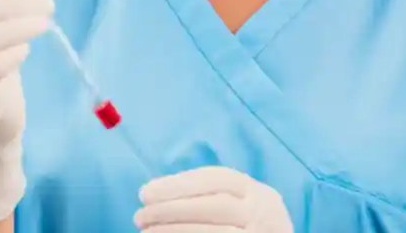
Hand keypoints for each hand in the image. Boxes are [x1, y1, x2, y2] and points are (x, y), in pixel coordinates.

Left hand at [134, 166, 294, 231]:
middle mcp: (265, 214)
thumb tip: (154, 193)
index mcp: (259, 194)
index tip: (145, 192)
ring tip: (146, 232)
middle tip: (140, 216)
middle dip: (175, 208)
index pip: (220, 179)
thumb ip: (207, 197)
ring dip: (177, 232)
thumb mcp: (239, 205)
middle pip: (219, 206)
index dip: (180, 184)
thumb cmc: (245, 227)